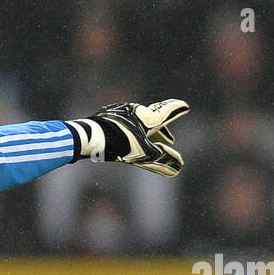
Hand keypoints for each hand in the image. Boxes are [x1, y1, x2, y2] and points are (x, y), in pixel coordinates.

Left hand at [68, 99, 189, 176]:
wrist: (88, 136)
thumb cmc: (118, 144)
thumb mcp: (142, 154)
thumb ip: (160, 160)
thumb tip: (178, 168)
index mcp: (146, 116)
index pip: (166, 112)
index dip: (176, 110)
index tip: (185, 106)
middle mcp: (134, 111)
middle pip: (152, 119)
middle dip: (161, 131)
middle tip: (168, 140)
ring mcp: (118, 112)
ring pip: (137, 122)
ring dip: (144, 132)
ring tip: (147, 142)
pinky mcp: (105, 117)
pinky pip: (122, 124)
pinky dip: (128, 131)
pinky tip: (123, 138)